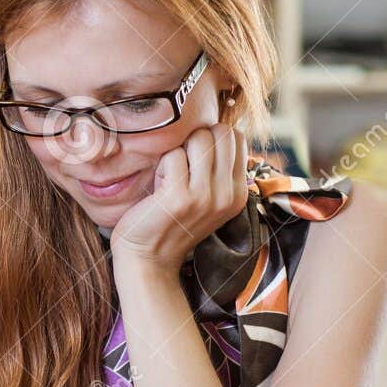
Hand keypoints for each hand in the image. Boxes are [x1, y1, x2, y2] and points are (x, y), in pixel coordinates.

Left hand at [110, 123, 247, 274]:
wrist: (148, 259)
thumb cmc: (171, 221)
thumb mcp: (207, 198)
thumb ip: (218, 168)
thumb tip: (218, 127)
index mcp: (239, 193)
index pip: (237, 137)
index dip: (212, 138)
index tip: (196, 162)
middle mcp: (228, 195)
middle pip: (221, 132)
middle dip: (197, 139)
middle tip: (182, 167)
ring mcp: (205, 196)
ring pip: (198, 138)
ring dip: (179, 151)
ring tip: (171, 178)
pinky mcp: (179, 197)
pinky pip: (172, 155)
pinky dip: (160, 166)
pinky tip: (158, 189)